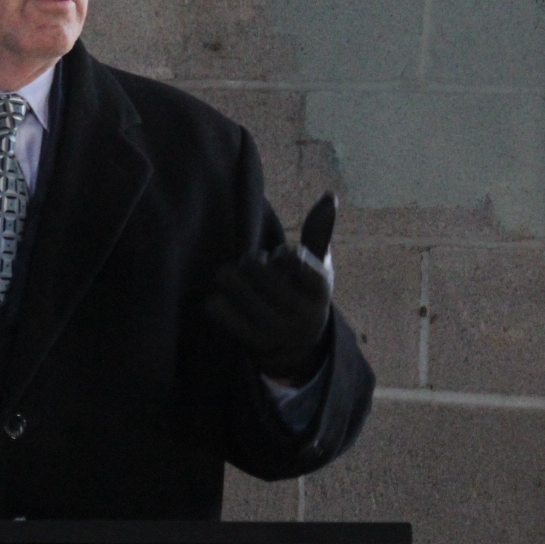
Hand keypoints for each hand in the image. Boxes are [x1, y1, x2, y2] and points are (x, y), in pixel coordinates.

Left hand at [206, 194, 336, 380]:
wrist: (299, 348)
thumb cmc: (304, 294)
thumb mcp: (318, 267)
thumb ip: (319, 232)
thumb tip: (328, 195)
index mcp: (320, 289)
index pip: (289, 255)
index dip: (280, 253)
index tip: (285, 262)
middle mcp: (300, 313)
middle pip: (253, 264)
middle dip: (249, 260)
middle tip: (254, 268)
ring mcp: (275, 329)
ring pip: (232, 283)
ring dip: (229, 275)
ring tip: (235, 280)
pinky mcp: (250, 341)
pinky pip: (218, 309)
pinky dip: (216, 300)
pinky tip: (225, 301)